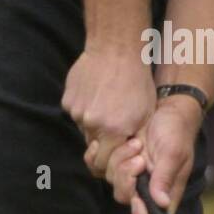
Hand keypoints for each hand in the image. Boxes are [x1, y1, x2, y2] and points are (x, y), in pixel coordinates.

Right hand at [61, 46, 155, 173]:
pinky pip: (76, 112)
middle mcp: (91, 124)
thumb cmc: (137, 81)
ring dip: (93, 122)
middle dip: (102, 140)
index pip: (103, 162)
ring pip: (84, 128)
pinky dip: (84, 108)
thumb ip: (133, 138)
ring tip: (107, 103)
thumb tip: (125, 155)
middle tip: (114, 122)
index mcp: (113, 130)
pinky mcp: (68, 100)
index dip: (111, 157)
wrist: (116, 50)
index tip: (120, 145)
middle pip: (92, 145)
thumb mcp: (146, 113)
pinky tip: (97, 93)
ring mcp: (77, 112)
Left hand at [104, 94, 202, 213]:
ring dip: (120, 158)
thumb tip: (162, 204)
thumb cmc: (176, 131)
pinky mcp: (115, 159)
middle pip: (124, 197)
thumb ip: (165, 177)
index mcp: (164, 193)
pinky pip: (96, 165)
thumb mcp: (173, 152)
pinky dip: (99, 153)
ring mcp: (128, 174)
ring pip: (110, 179)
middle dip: (128, 176)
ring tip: (135, 142)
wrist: (166, 107)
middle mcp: (145, 188)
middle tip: (140, 156)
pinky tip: (112, 141)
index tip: (137, 198)